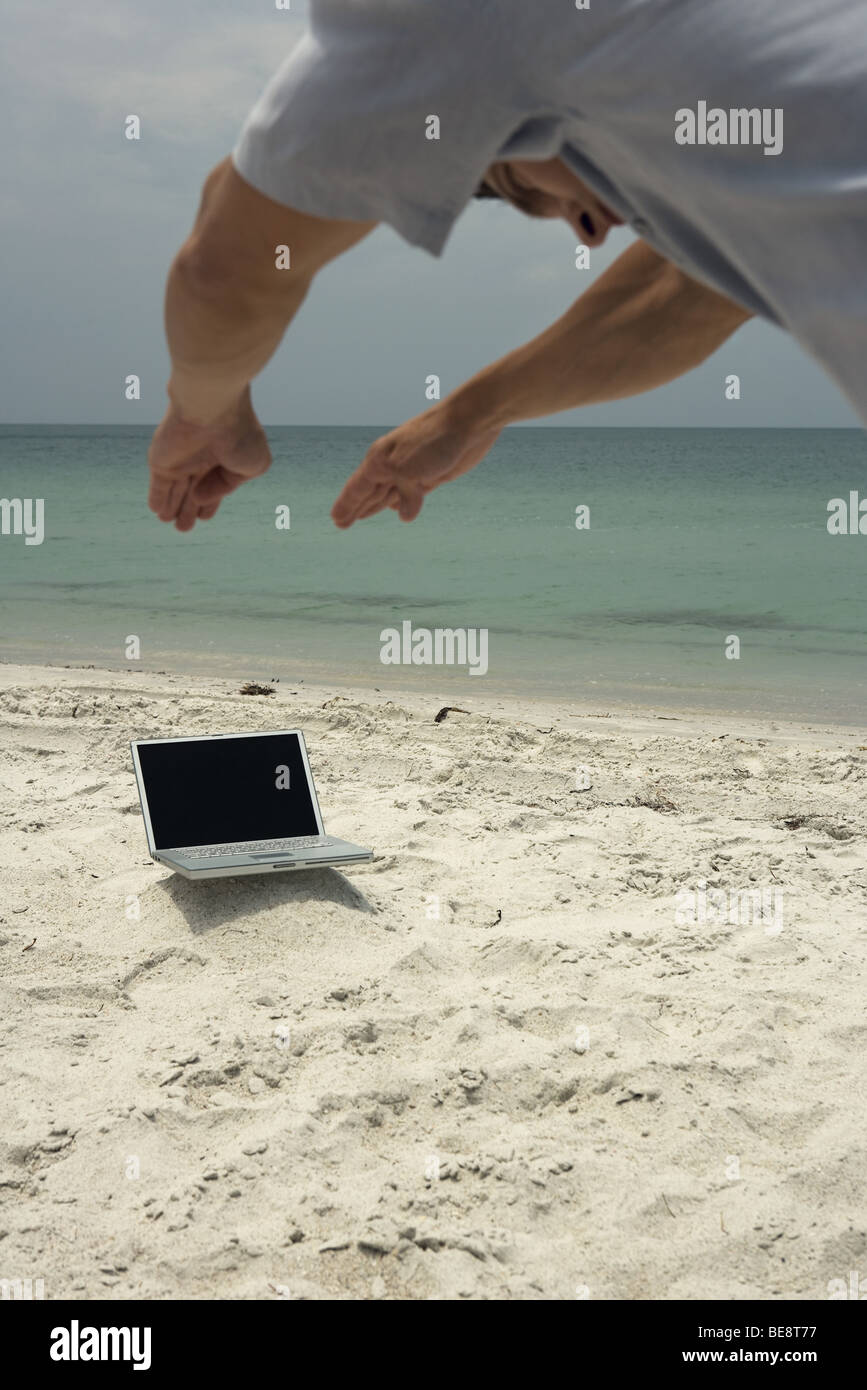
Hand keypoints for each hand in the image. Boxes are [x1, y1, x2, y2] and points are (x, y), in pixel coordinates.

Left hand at [147, 388, 270, 530]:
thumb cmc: (238, 433)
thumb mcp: (253, 466)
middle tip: (183, 528)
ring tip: (169, 523)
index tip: (204, 516)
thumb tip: (200, 498)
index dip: (211, 501)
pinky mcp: (162, 462)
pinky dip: (157, 497)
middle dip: (189, 509)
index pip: (216, 484)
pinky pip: (158, 484)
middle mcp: (202, 458)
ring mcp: (181, 460)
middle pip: (193, 490)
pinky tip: (156, 510)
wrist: (212, 409)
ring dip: (172, 507)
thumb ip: (229, 486)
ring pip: (175, 490)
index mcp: (225, 456)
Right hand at [331, 404, 501, 527]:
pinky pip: (409, 495)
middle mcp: (391, 466)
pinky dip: (402, 504)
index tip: (336, 520)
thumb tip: (404, 517)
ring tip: (361, 518)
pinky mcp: (430, 476)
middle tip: (341, 524)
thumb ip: (406, 496)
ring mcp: (411, 471)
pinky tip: (397, 512)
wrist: (467, 423)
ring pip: (387, 494)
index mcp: (380, 460)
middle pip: (368, 493)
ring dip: (375, 506)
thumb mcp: (411, 472)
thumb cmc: (433, 441)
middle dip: (356, 509)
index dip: (346, 506)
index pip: (357, 488)